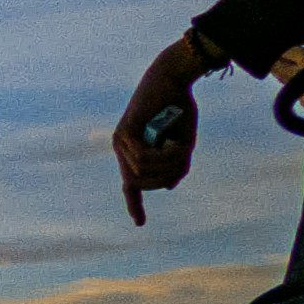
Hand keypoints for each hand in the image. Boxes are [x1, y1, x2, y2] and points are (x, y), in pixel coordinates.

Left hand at [110, 31, 211, 224]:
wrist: (172, 79)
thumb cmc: (178, 109)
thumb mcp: (183, 143)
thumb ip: (176, 164)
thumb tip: (168, 185)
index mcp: (134, 154)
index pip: (130, 185)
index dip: (135, 204)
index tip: (139, 224)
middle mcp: (123, 150)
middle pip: (140, 183)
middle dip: (166, 176)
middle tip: (183, 156)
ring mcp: (120, 141)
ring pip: (142, 172)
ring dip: (168, 164)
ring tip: (180, 145)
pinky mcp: (123, 132)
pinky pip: (142, 157)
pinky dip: (164, 154)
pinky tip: (174, 141)